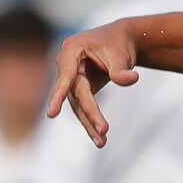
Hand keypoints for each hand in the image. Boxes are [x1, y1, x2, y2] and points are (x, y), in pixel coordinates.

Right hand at [47, 20, 139, 145]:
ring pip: (77, 105)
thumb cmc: (118, 44)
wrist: (120, 41)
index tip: (52, 113)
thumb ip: (122, 69)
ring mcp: (70, 78)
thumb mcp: (122, 54)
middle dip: (89, 113)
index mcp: (72, 49)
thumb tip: (130, 79)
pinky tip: (99, 139)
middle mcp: (66, 63)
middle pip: (75, 93)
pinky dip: (91, 122)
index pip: (66, 75)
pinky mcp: (78, 89)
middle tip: (103, 131)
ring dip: (89, 123)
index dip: (58, 94)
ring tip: (101, 142)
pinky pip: (83, 108)